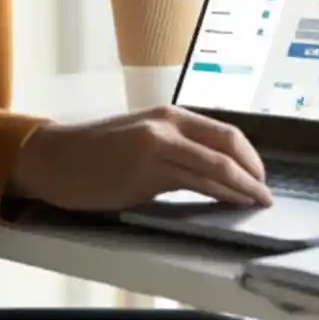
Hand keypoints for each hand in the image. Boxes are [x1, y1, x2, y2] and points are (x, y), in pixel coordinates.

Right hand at [8, 105, 272, 210]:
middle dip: (254, 172)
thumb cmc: (94, 153)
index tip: (260, 176)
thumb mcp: (141, 139)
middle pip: (228, 145)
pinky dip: (221, 194)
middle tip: (265, 193)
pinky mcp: (146, 173)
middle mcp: (167, 126)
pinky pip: (195, 183)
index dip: (250, 156)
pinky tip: (231, 204)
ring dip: (243, 187)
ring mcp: (157, 148)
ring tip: (258, 202)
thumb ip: (174, 149)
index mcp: (169, 116)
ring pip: (216, 166)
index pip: (225, 132)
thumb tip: (208, 170)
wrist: (53, 158)